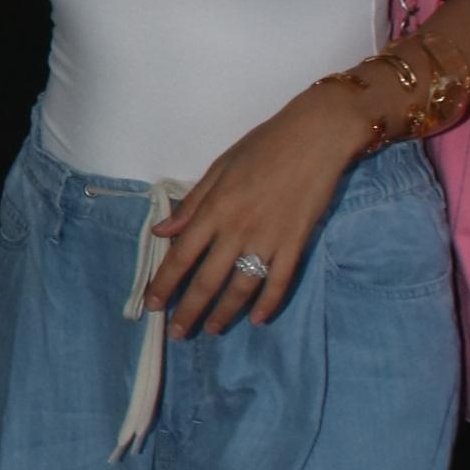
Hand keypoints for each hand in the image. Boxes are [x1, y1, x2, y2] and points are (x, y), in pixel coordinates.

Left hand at [146, 88, 366, 335]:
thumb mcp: (219, 168)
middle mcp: (237, 229)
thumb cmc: (265, 145)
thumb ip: (192, 204)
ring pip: (242, 287)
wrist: (317, 136)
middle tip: (178, 334)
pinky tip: (259, 319)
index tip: (152, 306)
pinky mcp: (297, 242)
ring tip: (213, 329)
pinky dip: (269, 302)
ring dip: (225, 313)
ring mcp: (269, 238)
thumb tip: (161, 232)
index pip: (180, 255)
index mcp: (214, 209)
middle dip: (189, 310)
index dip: (164, 284)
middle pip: (207, 280)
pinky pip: (280, 280)